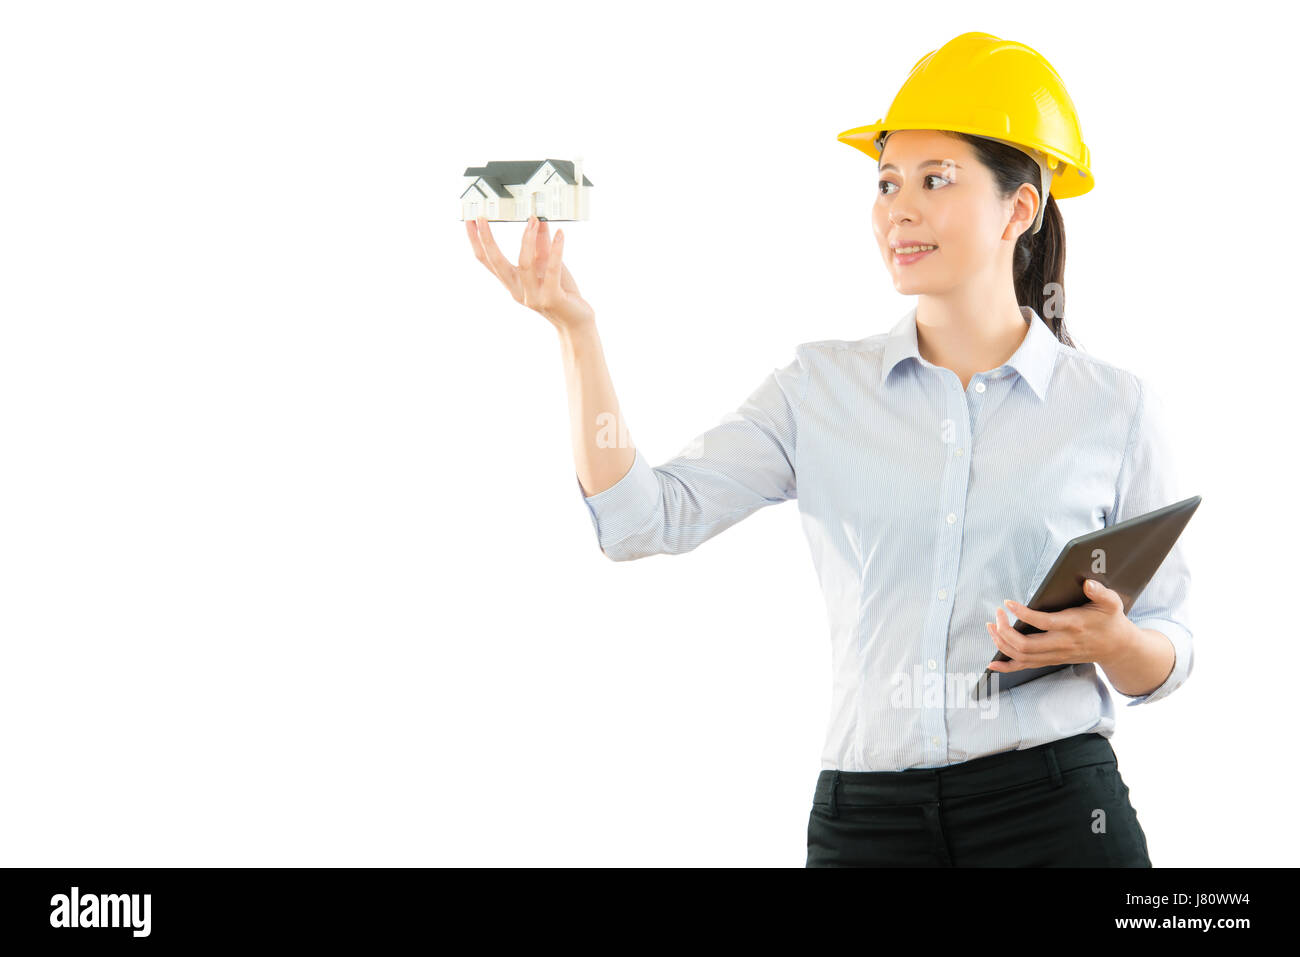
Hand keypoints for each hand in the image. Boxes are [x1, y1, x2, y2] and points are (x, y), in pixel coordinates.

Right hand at [466, 214, 594, 332]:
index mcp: (513, 283)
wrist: (576, 323)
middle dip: (487, 239)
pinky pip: (552, 270)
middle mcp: (519, 291)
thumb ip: (541, 245)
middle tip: (482, 218)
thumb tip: (538, 221)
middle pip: (497, 263)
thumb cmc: (562, 294)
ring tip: (533, 220)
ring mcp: (534, 297)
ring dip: (527, 239)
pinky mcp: (552, 298)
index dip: (477, 242)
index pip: (489, 261)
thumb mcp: (548, 266)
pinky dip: (556, 250)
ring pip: (524, 264)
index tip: (470, 221)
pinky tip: (560, 234)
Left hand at [985, 578, 1134, 673]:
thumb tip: (1088, 583)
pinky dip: (1006, 666)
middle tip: (997, 615)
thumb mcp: (1111, 603)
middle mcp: (1061, 643)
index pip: (1042, 622)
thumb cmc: (1110, 621)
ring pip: (1022, 656)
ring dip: (1001, 643)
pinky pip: (1025, 666)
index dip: (1022, 613)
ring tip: (991, 626)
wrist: (1116, 647)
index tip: (1008, 603)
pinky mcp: (1050, 660)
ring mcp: (1054, 655)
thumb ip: (1100, 592)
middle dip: (1005, 630)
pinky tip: (993, 663)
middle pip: (1026, 645)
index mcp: (1072, 626)